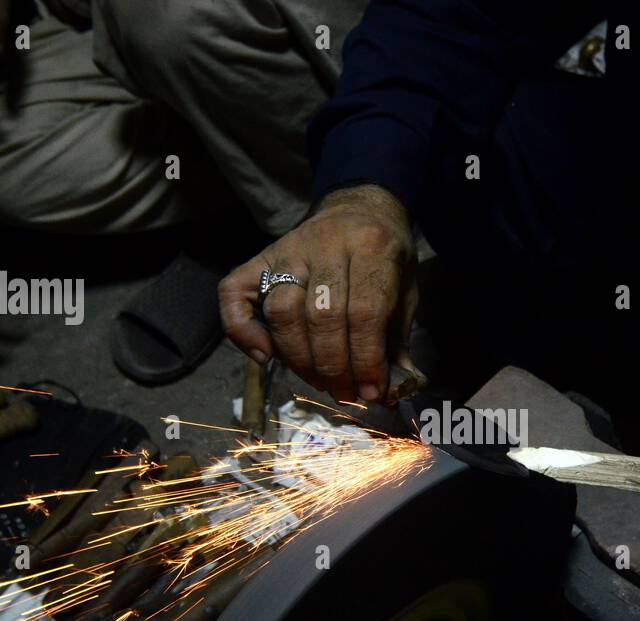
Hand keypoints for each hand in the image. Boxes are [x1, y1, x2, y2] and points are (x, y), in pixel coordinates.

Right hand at [220, 185, 416, 403]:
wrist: (359, 208)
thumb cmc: (384, 258)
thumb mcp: (405, 292)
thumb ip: (396, 341)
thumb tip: (388, 393)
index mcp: (372, 246)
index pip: (364, 312)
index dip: (366, 360)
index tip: (372, 392)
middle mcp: (326, 243)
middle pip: (321, 316)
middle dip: (333, 367)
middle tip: (344, 392)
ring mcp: (288, 249)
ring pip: (282, 311)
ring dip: (298, 359)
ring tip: (318, 380)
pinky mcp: (260, 256)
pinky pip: (233, 292)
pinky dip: (241, 330)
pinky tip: (264, 357)